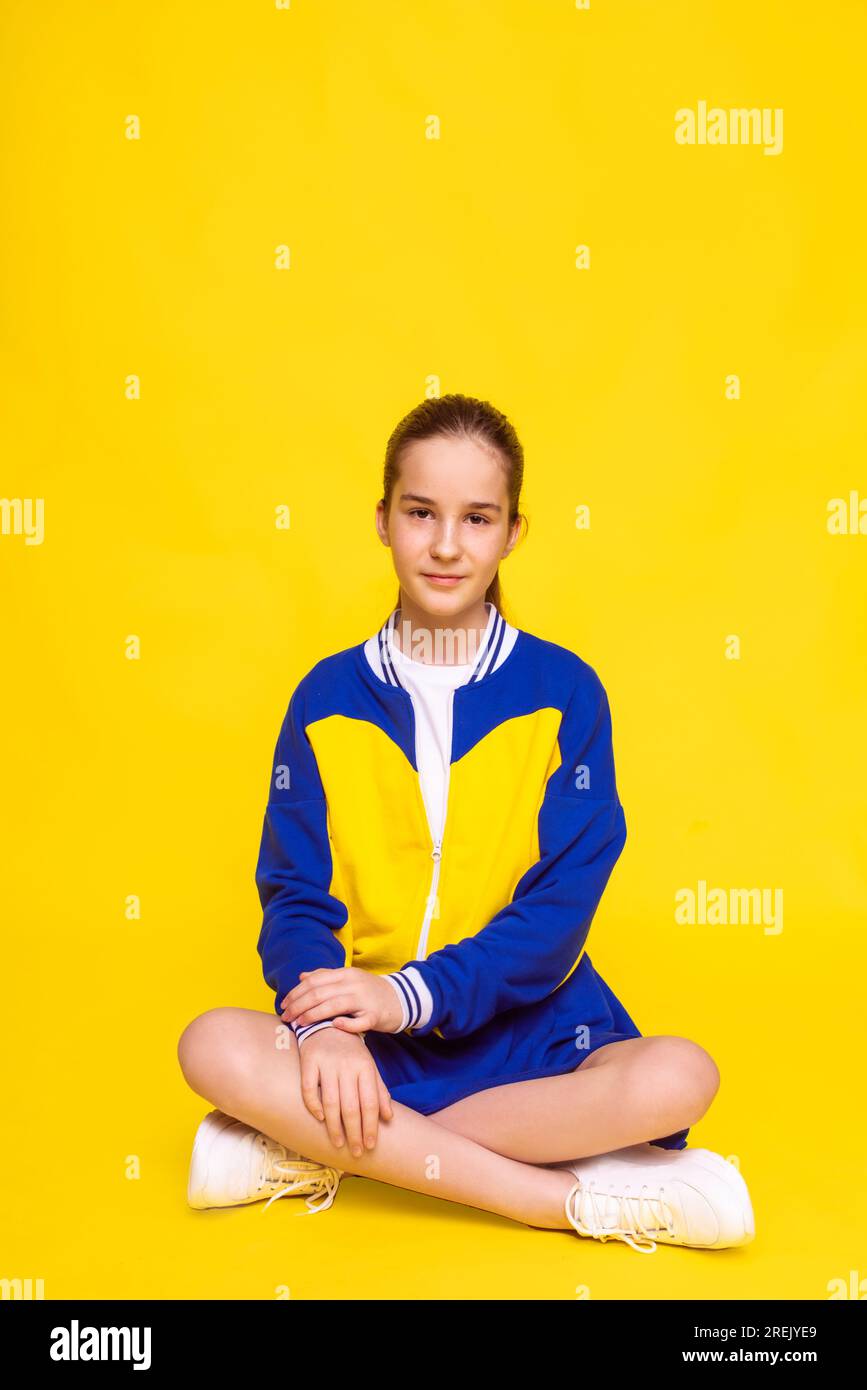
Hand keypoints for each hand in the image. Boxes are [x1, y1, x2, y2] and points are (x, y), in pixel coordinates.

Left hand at [280, 966, 404, 1034]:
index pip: (314, 981)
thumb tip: (302, 976)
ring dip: (313, 1015)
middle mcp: (353, 984)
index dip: (296, 993)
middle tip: (286, 1017)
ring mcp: (365, 999)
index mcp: (345, 974)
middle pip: (320, 993)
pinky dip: (344, 1024)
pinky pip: (358, 1022)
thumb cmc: (369, 991)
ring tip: (300, 1023)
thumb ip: (325, 976)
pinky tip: (332, 1026)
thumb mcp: (348, 979)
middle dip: (299, 1005)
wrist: (401, 998)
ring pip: (334, 1005)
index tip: (284, 1005)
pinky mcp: (375, 1015)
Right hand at [296, 1027, 393, 1156]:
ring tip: (339, 1143)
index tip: (370, 1145)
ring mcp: (327, 1063)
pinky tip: (320, 1118)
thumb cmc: (351, 1052)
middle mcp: (347, 1065)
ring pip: (331, 1101)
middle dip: (354, 1133)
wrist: (327, 1024)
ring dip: (335, 1127)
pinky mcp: (309, 1061)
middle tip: (355, 1152)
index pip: (370, 1102)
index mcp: (365, 1067)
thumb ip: (379, 1091)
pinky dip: (314, 1105)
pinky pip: (309, 1088)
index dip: (371, 1126)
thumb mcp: (369, 1067)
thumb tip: (389, 1117)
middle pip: (352, 1106)